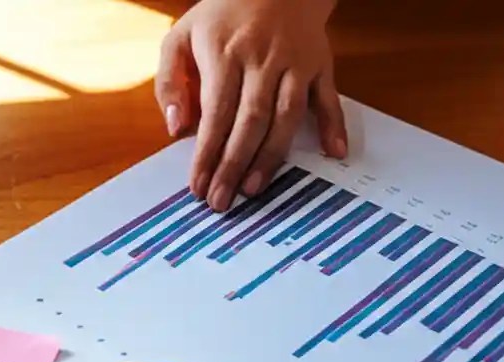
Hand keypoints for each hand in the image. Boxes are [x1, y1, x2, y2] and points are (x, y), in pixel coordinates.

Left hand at [155, 0, 346, 210]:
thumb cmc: (223, 15)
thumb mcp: (180, 35)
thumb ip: (169, 81)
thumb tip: (175, 127)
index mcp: (224, 54)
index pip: (216, 113)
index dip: (207, 153)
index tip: (198, 185)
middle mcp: (262, 60)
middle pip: (250, 121)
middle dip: (234, 165)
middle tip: (222, 201)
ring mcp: (295, 63)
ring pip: (286, 116)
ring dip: (272, 156)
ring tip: (255, 189)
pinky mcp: (320, 63)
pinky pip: (329, 97)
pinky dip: (334, 125)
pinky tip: (334, 153)